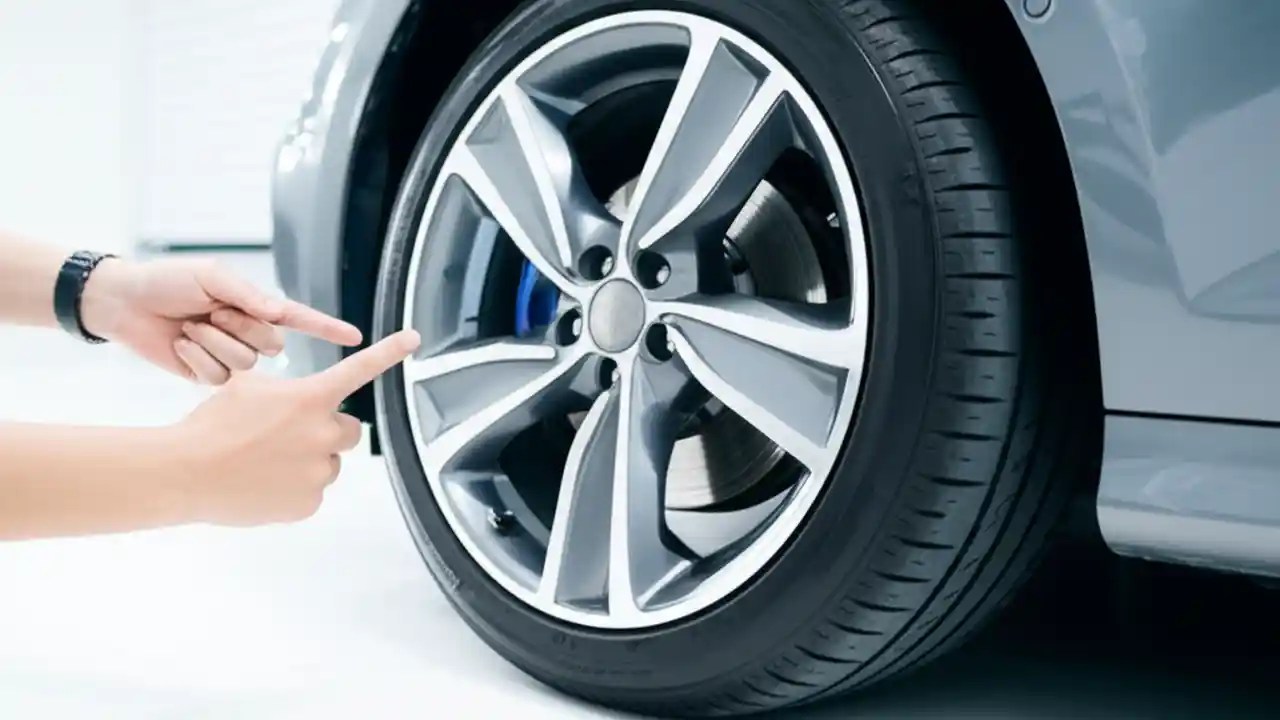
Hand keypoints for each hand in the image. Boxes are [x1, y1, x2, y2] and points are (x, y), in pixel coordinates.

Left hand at [81, 257, 361, 383]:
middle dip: (241, 329)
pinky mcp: (208, 376)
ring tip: (191, 329)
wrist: (124, 304)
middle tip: (211, 314)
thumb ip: (249, 295)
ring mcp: (229, 356)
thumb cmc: (167, 281)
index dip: (329, 329)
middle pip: (273, 346)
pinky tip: (182, 347)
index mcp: (254, 306)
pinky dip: (199, 360)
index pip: (302, 319)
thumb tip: (280, 314)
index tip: (358, 338)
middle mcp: (248, 332)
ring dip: (215, 344)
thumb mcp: (211, 276)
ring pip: (246, 366)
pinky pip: (219, 379)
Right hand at [168, 330, 419, 525]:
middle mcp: (323, 433)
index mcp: (309, 398)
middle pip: (350, 430)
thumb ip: (285, 390)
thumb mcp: (247, 387)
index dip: (389, 352)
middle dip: (330, 430)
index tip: (414, 338)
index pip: (358, 370)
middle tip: (292, 434)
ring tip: (267, 461)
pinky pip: (312, 491)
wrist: (186, 471)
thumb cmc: (212, 424)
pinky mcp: (308, 502)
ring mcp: (318, 471)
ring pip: (329, 463)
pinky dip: (294, 488)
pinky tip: (263, 482)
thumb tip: (296, 400)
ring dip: (309, 460)